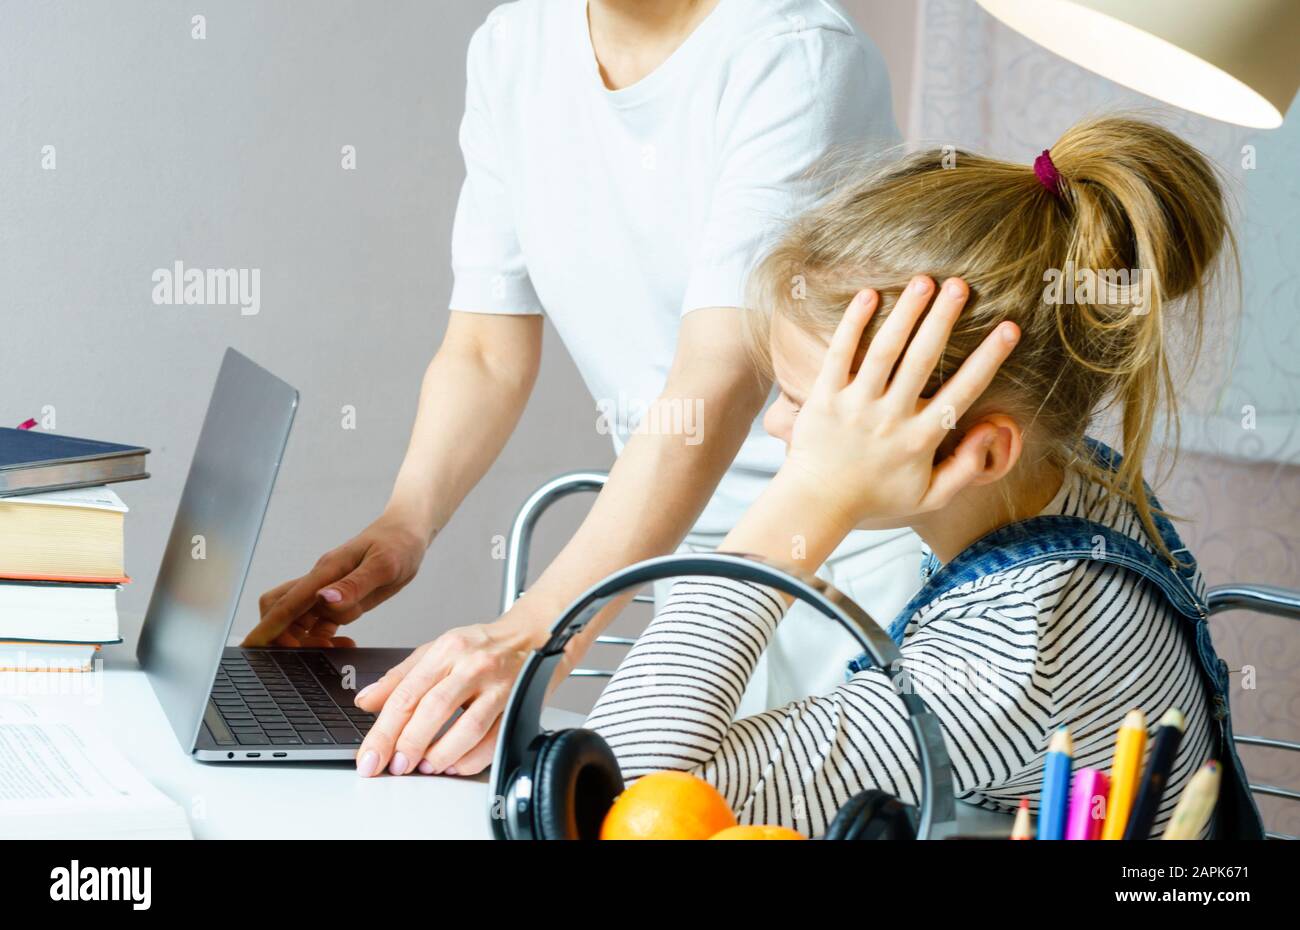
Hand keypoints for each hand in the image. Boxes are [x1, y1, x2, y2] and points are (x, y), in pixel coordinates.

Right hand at [242, 512, 428, 646]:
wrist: (408, 532)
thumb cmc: (398, 544)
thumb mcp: (384, 566)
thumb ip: (354, 585)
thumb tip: (324, 599)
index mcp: (326, 572)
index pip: (288, 602)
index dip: (268, 627)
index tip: (253, 647)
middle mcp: (320, 581)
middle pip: (283, 611)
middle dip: (288, 636)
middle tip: (318, 648)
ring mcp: (327, 589)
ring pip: (301, 620)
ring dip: (310, 639)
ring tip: (338, 645)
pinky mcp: (338, 597)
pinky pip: (321, 621)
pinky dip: (326, 636)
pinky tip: (345, 641)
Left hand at [351, 610, 551, 776]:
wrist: (532, 636)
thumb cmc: (482, 646)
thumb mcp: (436, 651)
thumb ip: (399, 678)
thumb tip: (366, 701)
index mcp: (447, 650)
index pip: (407, 693)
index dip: (384, 730)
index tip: (370, 756)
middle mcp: (473, 665)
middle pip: (435, 708)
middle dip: (410, 744)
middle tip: (395, 766)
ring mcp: (499, 685)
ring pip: (468, 727)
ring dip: (442, 754)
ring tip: (425, 766)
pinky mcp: (520, 704)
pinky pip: (494, 740)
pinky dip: (472, 759)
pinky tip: (456, 765)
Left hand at [777, 277, 1018, 527]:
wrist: (817, 503)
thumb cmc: (876, 498)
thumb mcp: (929, 497)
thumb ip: (967, 468)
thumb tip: (991, 430)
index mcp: (920, 440)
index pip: (963, 392)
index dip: (988, 359)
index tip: (1009, 328)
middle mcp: (890, 418)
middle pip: (923, 360)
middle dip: (943, 320)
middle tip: (961, 285)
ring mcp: (855, 405)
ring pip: (884, 351)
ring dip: (905, 314)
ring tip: (924, 281)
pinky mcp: (823, 397)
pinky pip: (838, 354)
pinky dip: (852, 324)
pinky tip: (868, 295)